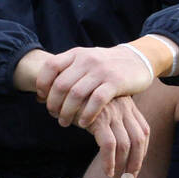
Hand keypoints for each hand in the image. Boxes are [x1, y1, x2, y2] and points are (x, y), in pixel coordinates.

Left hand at [34, 44, 152, 128]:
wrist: (138, 59)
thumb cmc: (107, 66)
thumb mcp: (85, 61)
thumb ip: (66, 73)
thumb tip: (40, 95)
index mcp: (77, 54)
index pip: (51, 66)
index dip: (42, 84)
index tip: (41, 98)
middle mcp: (87, 60)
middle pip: (61, 85)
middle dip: (53, 103)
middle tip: (54, 115)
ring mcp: (102, 70)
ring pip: (76, 94)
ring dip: (67, 112)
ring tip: (65, 122)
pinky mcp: (116, 82)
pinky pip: (96, 100)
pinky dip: (87, 114)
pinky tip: (84, 123)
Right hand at [85, 96, 150, 177]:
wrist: (62, 85)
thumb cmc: (80, 99)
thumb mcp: (102, 107)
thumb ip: (112, 121)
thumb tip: (118, 145)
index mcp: (127, 105)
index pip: (143, 130)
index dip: (143, 150)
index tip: (136, 164)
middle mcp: (123, 108)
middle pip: (138, 139)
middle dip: (136, 161)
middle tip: (129, 177)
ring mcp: (112, 113)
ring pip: (125, 144)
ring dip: (123, 164)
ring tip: (116, 176)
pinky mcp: (98, 118)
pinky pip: (109, 145)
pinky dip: (110, 161)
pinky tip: (107, 170)